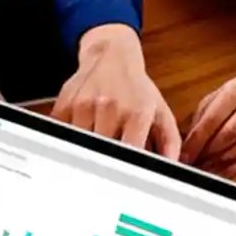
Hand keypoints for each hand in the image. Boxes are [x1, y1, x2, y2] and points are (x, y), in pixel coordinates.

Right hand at [54, 24, 179, 157]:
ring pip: (81, 148)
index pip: (130, 154)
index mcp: (137, 113)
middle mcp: (110, 108)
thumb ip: (169, 143)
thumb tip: (171, 168)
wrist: (111, 55)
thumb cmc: (137, 89)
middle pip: (103, 154)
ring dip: (88, 152)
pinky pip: (64, 137)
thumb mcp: (160, 112)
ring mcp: (84, 105)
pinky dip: (71, 142)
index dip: (127, 170)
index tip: (125, 180)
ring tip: (98, 140)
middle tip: (110, 163)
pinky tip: (82, 132)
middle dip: (107, 163)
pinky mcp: (65, 105)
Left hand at [181, 63, 235, 176]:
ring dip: (223, 162)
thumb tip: (187, 144)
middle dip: (209, 153)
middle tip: (196, 163)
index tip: (185, 156)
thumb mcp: (218, 95)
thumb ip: (202, 117)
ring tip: (208, 168)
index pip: (212, 120)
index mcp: (235, 92)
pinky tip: (226, 170)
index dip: (196, 142)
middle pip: (229, 135)